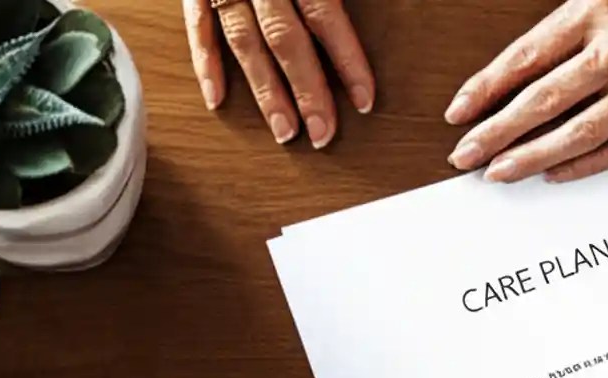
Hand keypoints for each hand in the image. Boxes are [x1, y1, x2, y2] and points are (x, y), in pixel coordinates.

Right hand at [183, 0, 375, 147]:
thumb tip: (409, 2)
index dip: (346, 60)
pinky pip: (197, 27)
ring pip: (243, 41)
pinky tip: (219, 101)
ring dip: (264, 90)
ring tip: (285, 132)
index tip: (365, 100)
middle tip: (324, 135)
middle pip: (284, 38)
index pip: (325, 16)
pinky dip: (206, 64)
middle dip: (306, 90)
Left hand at [444, 0, 607, 182]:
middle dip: (493, 133)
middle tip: (463, 156)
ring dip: (531, 158)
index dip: (483, 89)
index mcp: (597, 7)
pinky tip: (560, 173)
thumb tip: (542, 47)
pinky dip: (587, 164)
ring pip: (575, 133)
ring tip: (500, 174)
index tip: (458, 112)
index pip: (522, 58)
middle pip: (538, 101)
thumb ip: (583, 11)